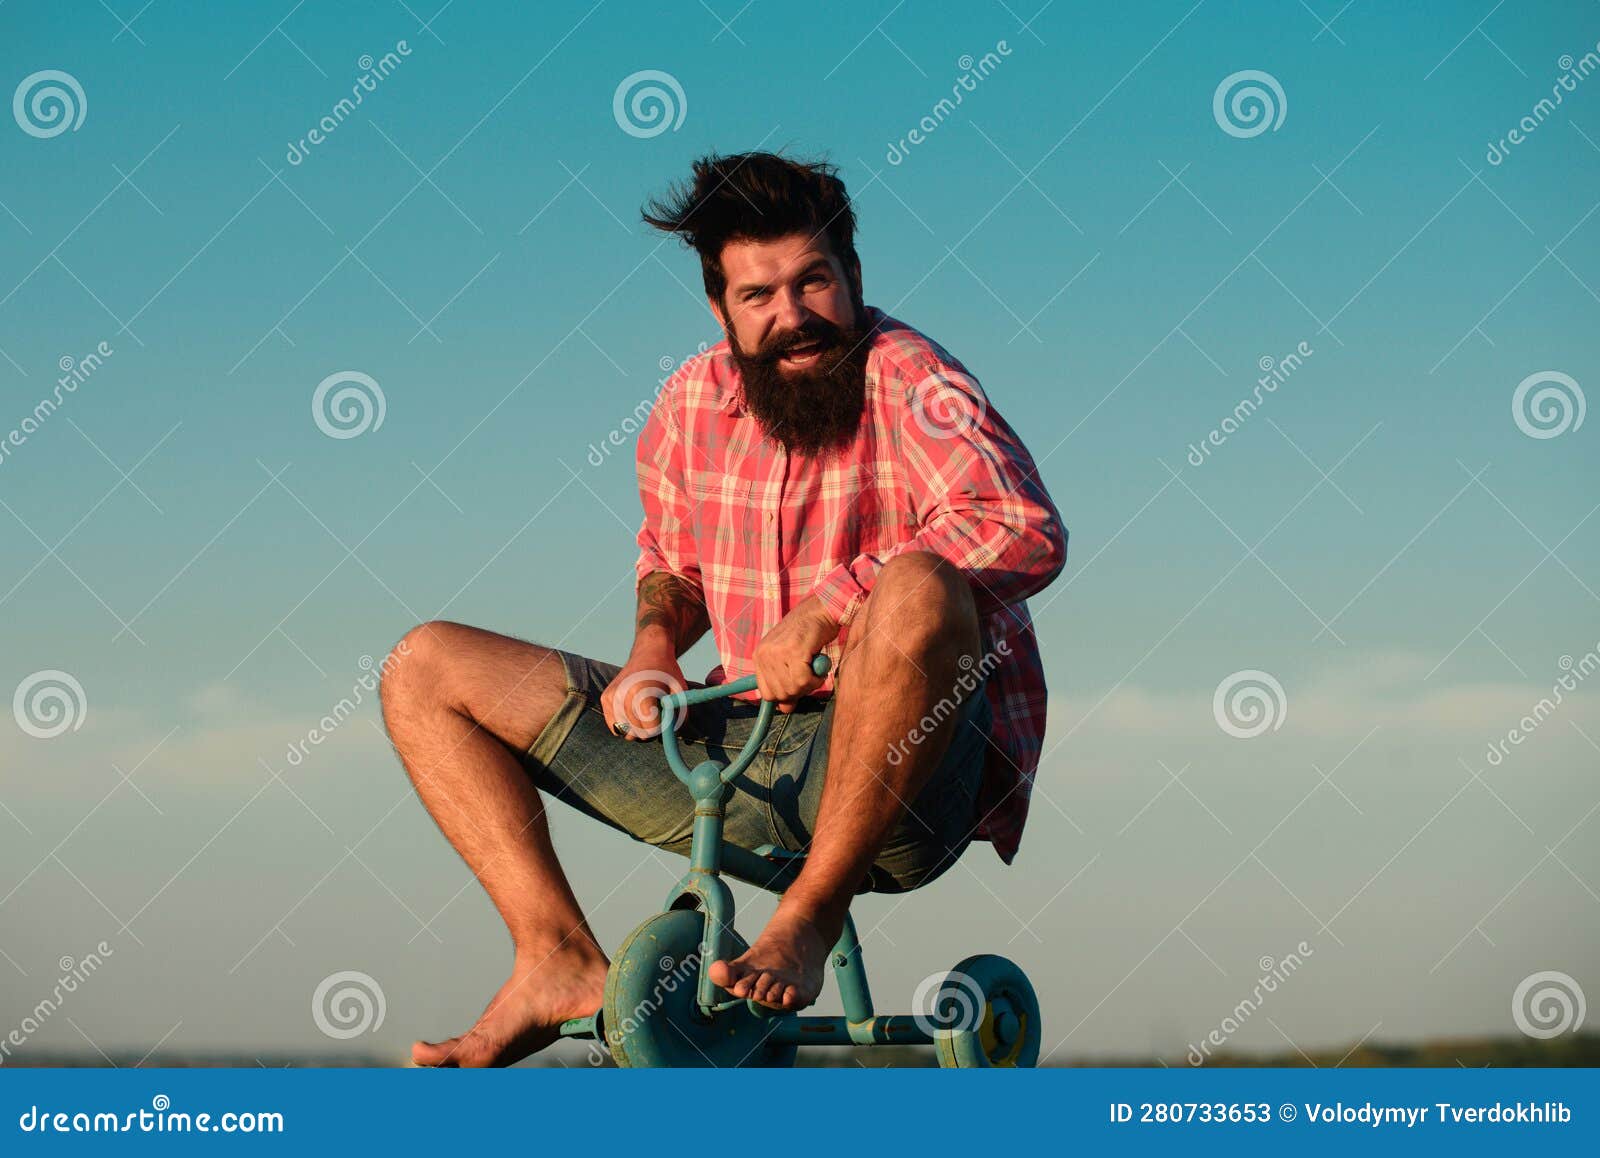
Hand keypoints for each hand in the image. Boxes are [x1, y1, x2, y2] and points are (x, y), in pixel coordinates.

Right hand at [601, 643, 686, 740]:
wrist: (650, 652)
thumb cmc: (667, 673)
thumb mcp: (681, 692)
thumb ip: (681, 716)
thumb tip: (675, 736)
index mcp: (641, 693)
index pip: (649, 730)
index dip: (660, 727)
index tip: (664, 715)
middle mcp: (622, 695)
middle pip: (637, 733)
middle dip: (649, 729)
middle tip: (656, 712)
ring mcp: (611, 697)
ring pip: (625, 732)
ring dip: (637, 728)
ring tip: (645, 711)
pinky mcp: (605, 698)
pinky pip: (614, 726)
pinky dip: (625, 725)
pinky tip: (634, 713)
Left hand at [753, 596, 839, 712]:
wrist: (820, 610)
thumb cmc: (808, 634)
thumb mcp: (790, 659)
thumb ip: (786, 682)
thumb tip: (785, 709)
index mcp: (759, 656)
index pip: (766, 694)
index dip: (784, 695)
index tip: (798, 686)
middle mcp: (764, 654)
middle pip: (780, 694)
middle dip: (799, 690)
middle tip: (809, 673)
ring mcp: (778, 653)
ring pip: (793, 689)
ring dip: (810, 683)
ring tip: (814, 666)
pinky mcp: (794, 651)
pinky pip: (804, 680)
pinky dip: (816, 678)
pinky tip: (819, 664)